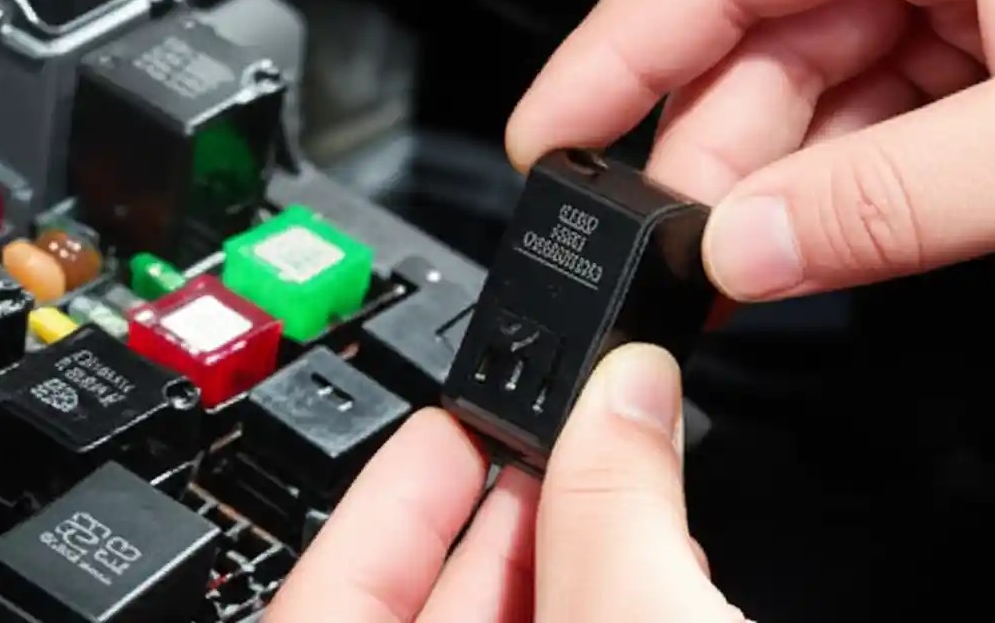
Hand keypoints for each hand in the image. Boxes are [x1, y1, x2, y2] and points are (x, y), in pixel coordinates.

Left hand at [265, 344, 748, 621]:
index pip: (329, 592)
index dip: (389, 492)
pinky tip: (665, 568)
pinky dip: (610, 608)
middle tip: (555, 433)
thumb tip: (622, 393)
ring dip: (573, 557)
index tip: (443, 428)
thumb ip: (618, 502)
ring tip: (623, 482)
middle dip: (503, 511)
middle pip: (431, 606)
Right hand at [507, 0, 994, 301]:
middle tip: (671, 261)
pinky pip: (876, 105)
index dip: (614, 56)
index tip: (547, 144)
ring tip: (741, 272)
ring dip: (772, 186)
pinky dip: (842, 180)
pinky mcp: (993, 29)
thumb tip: (746, 254)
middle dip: (706, 157)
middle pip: (754, 32)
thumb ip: (895, 200)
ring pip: (809, 80)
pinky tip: (815, 237)